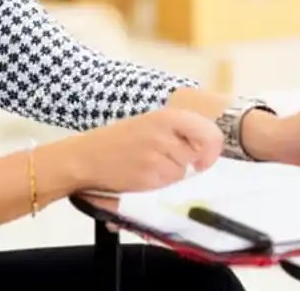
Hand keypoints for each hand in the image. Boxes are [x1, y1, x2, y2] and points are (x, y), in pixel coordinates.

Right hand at [72, 108, 223, 192]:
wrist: (86, 156)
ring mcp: (158, 155)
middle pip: (198, 155)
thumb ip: (180, 130)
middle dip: (189, 161)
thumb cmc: (119, 139)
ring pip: (185, 171)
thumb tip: (208, 147)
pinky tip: (143, 174)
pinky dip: (161, 182)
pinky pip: (169, 183)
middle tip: (168, 159)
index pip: (210, 132)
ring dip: (174, 172)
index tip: (203, 157)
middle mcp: (166, 134)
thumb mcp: (151, 123)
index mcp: (168, 116)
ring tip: (151, 165)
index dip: (212, 148)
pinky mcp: (150, 176)